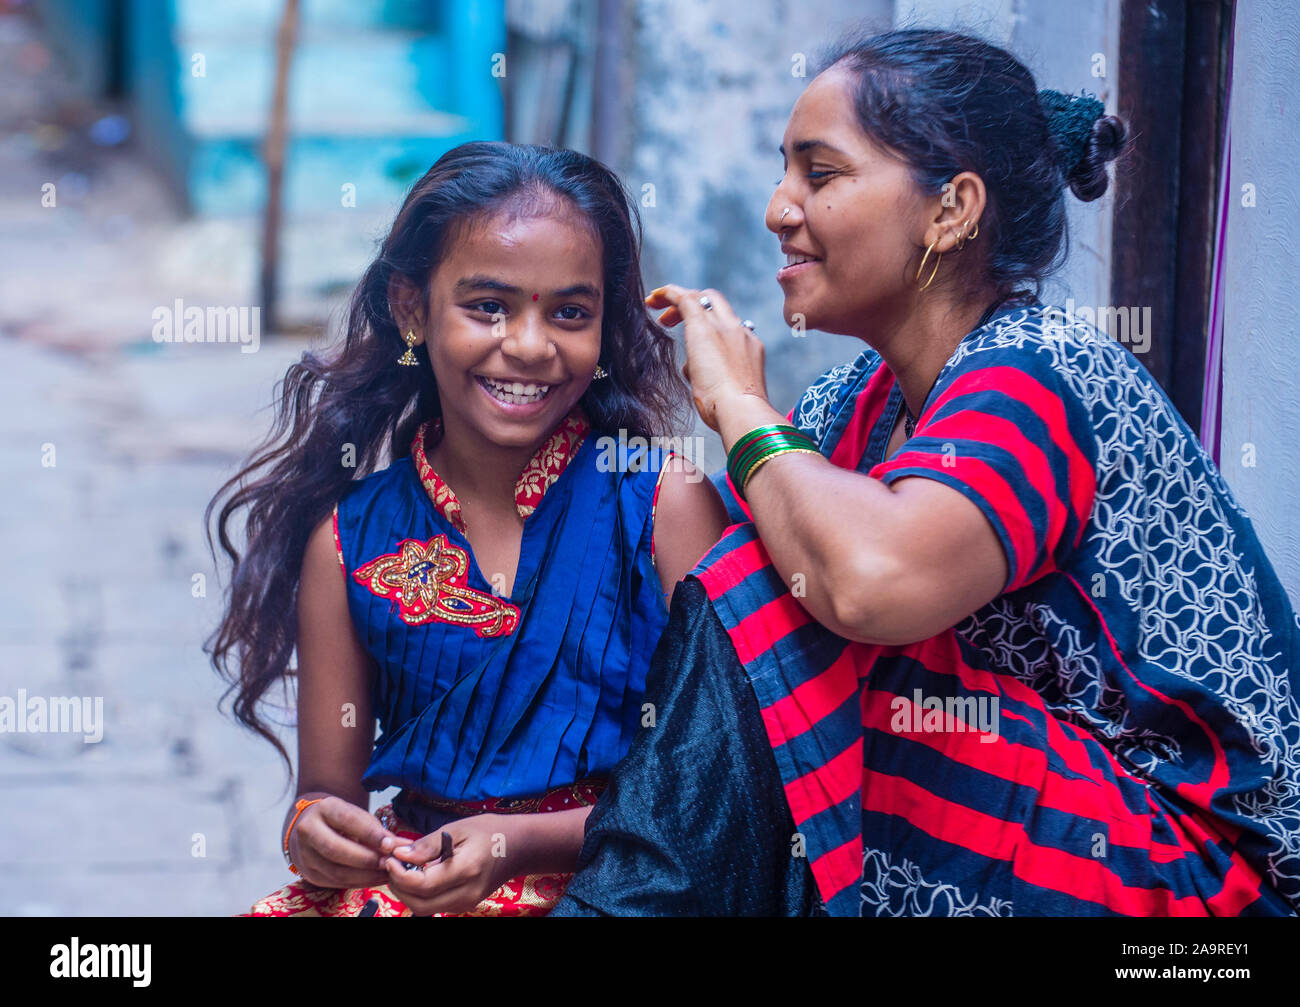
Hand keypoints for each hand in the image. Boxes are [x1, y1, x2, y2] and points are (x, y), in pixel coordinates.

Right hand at [288, 795, 400, 888]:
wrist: (312, 826)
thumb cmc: (341, 819)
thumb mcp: (357, 816)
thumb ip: (378, 830)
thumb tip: (401, 846)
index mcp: (324, 809)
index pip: (347, 820)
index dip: (370, 834)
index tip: (390, 845)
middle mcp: (308, 831)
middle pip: (337, 850)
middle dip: (367, 859)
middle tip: (389, 863)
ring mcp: (306, 855)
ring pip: (336, 871)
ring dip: (365, 876)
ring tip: (386, 873)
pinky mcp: (310, 874)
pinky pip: (336, 882)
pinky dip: (359, 882)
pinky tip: (375, 879)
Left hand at [382, 814, 518, 915]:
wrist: (519, 847)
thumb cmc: (490, 832)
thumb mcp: (458, 828)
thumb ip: (427, 845)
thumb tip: (399, 855)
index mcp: (466, 870)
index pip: (423, 885)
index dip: (400, 874)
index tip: (390, 858)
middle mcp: (466, 893)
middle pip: (420, 905)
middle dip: (399, 888)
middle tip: (392, 866)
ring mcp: (467, 902)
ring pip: (425, 909)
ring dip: (408, 893)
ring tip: (403, 869)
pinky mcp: (465, 904)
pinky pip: (435, 905)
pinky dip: (420, 894)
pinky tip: (419, 875)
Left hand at [646, 284, 768, 431]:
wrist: (742, 410)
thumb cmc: (732, 413)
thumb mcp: (725, 391)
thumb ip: (711, 377)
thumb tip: (691, 371)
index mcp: (749, 348)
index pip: (729, 325)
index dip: (710, 324)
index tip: (694, 337)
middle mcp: (740, 331)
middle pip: (716, 304)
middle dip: (694, 306)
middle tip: (671, 320)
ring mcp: (725, 326)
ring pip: (701, 299)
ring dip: (678, 304)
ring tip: (659, 316)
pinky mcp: (704, 326)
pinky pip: (684, 298)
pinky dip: (668, 294)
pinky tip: (653, 298)